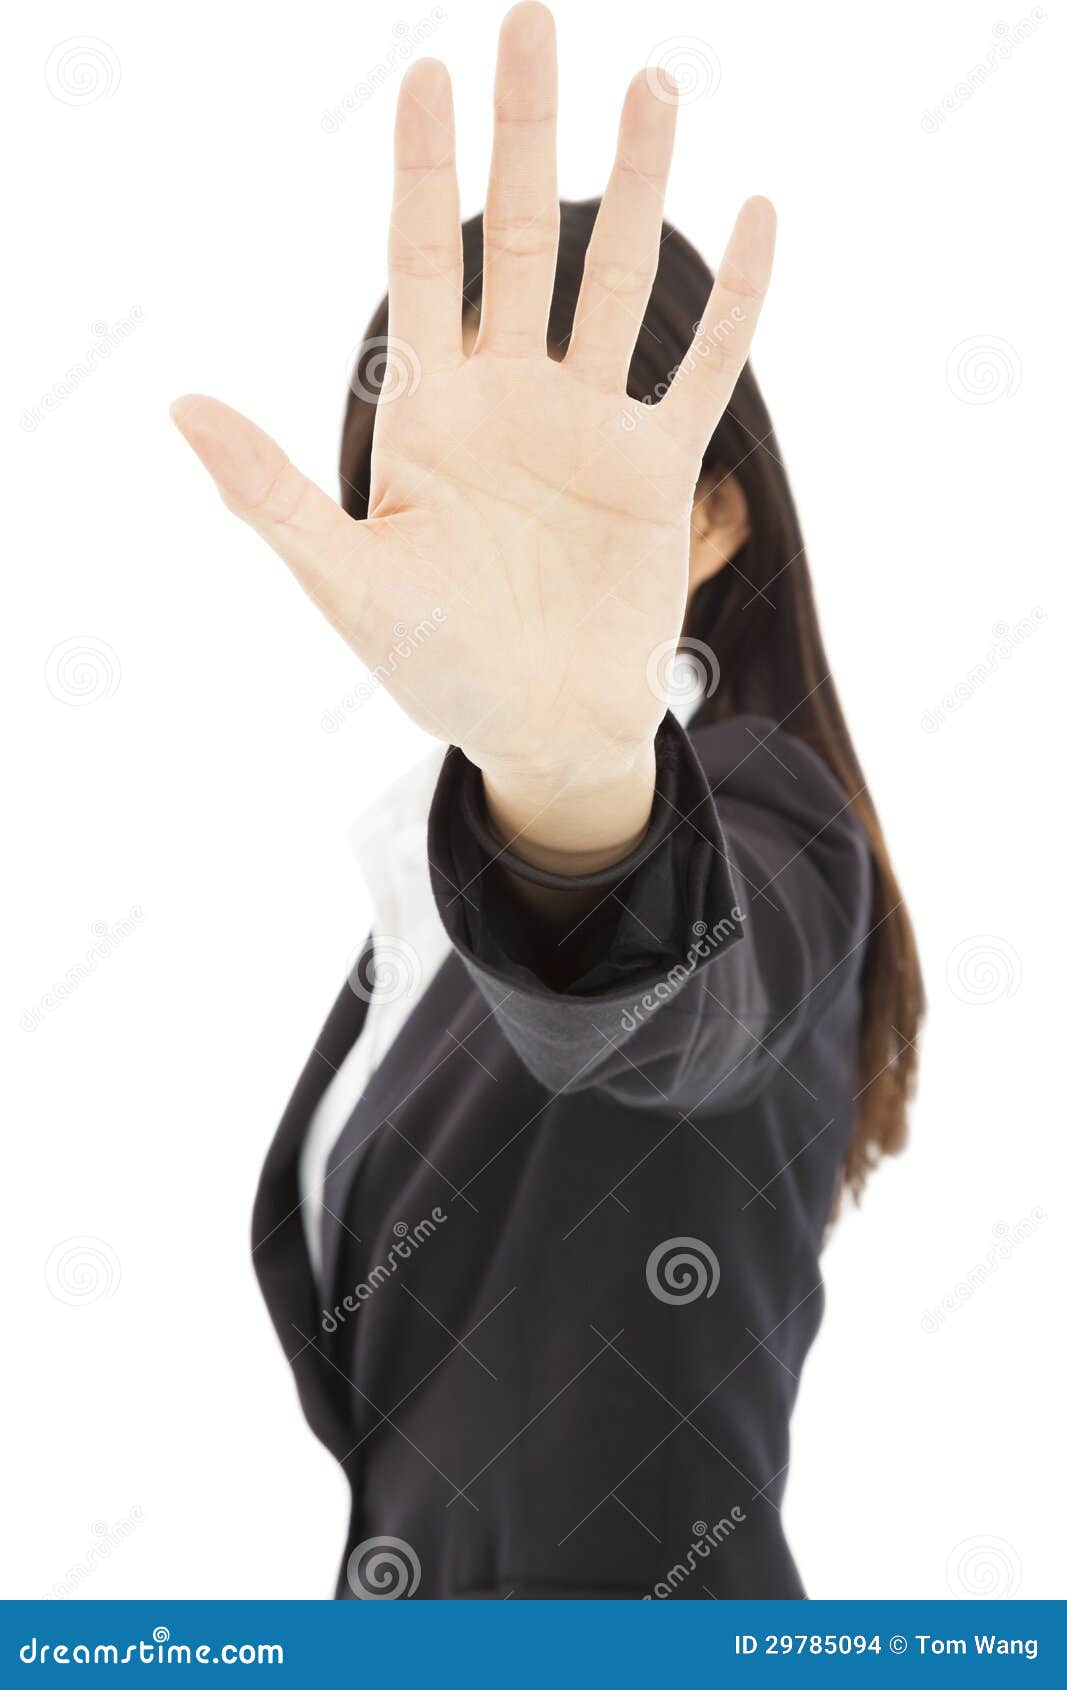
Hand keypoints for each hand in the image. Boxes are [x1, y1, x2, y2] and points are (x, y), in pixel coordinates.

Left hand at [171, 3, 773, 867]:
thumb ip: (272, 493)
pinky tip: (755, 215)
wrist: (542, 729)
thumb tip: (178, 403)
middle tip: (534, 20)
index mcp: (431, 412)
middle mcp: (511, 398)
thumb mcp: (346, 582)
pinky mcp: (657, 469)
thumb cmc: (436, 666)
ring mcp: (589, 427)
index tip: (429, 70)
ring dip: (637, 187)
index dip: (426, 168)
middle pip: (520, 241)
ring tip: (653, 86)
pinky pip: (702, 368)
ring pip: (617, 282)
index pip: (423, 262)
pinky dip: (733, 299)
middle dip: (526, 136)